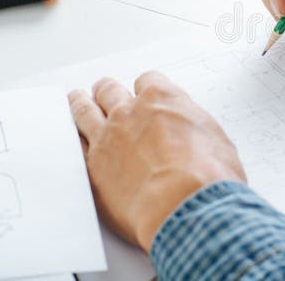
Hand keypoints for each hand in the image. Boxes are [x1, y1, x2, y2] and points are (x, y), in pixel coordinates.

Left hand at [68, 72, 245, 252]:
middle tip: (104, 90)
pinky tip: (69, 137)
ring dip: (79, 103)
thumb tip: (191, 132)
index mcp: (163, 99)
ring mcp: (107, 138)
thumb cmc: (207, 174)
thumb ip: (194, 129)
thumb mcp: (215, 139)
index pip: (148, 80)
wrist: (184, 205)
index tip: (146, 94)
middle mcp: (130, 113)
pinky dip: (71, 138)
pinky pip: (72, 145)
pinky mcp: (91, 168)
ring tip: (75, 100)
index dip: (147, 88)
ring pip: (84, 110)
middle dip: (108, 90)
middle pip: (110, 90)